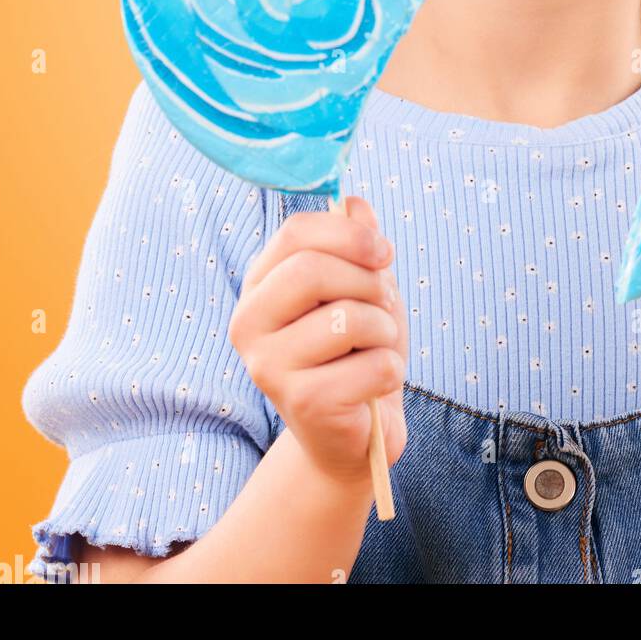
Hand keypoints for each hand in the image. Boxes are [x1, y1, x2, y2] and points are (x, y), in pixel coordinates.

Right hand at [228, 196, 408, 486]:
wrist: (352, 437)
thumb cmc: (356, 352)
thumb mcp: (361, 287)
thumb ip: (355, 243)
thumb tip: (355, 202)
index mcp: (260, 285)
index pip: (296, 232)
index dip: (349, 234)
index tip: (383, 252)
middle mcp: (249, 323)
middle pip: (312, 270)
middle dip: (369, 283)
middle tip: (385, 307)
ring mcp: (269, 366)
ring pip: (348, 319)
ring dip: (385, 329)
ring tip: (378, 347)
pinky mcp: (302, 404)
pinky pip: (371, 365)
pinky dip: (391, 370)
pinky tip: (374, 385)